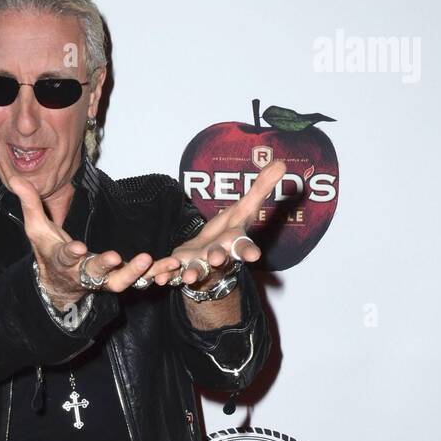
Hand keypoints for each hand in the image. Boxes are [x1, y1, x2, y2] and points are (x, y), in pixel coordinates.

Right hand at [8, 174, 157, 309]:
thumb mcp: (36, 228)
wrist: (58, 284)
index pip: (65, 257)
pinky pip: (139, 280)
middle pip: (95, 274)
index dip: (70, 254)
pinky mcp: (119, 280)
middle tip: (119, 258)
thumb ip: (29, 203)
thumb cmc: (48, 251)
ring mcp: (102, 280)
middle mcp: (83, 274)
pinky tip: (173, 264)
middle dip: (107, 267)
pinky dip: (156, 274)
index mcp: (63, 260)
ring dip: (139, 273)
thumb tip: (15, 177)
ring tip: (157, 262)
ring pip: (121, 282)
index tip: (77, 248)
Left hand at [145, 158, 286, 289]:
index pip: (245, 247)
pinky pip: (172, 274)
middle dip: (217, 257)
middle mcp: (218, 257)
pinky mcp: (180, 270)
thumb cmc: (228, 234)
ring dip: (193, 272)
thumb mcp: (244, 210)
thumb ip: (260, 189)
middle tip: (215, 258)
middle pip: (219, 257)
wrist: (208, 261)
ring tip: (189, 276)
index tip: (255, 256)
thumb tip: (282, 162)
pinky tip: (157, 278)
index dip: (249, 251)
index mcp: (234, 243)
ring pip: (197, 270)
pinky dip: (165, 275)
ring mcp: (200, 266)